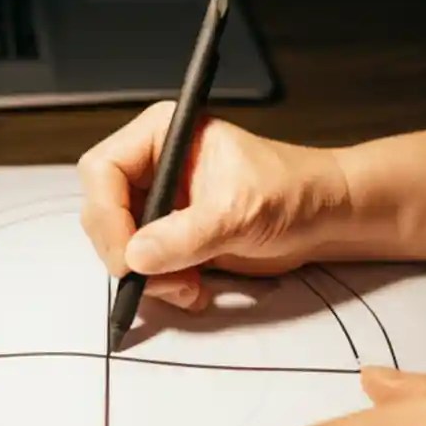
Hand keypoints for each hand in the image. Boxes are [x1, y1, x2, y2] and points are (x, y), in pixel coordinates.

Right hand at [76, 102, 351, 309]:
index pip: (102, 170)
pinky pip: (142, 265)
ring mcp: (159, 202)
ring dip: (148, 276)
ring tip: (189, 287)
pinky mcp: (169, 234)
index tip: (128, 256)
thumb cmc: (292, 191)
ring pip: (120, 245)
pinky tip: (194, 289)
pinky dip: (161, 285)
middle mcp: (152, 165)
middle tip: (161, 279)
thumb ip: (186, 235)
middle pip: (102, 211)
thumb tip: (136, 257)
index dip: (106, 215)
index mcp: (162, 135)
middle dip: (127, 253)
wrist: (323, 216)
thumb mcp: (239, 211)